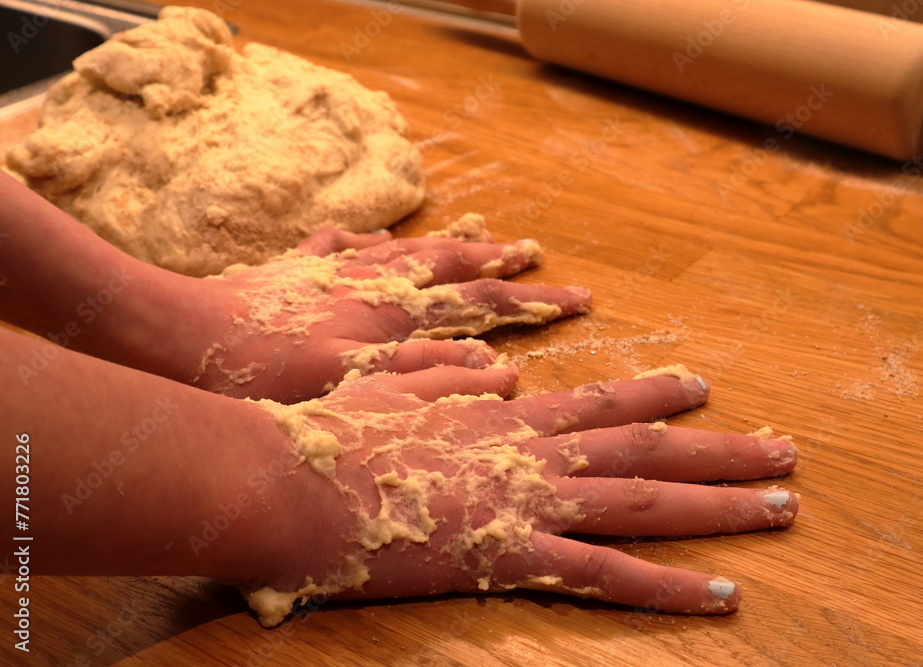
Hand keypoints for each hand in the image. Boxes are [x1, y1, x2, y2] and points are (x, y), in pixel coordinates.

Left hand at [183, 216, 589, 401]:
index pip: (479, 301)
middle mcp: (371, 283)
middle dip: (497, 260)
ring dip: (446, 240)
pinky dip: (364, 242)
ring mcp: (334, 272)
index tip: (579, 298)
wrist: (181, 339)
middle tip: (535, 253)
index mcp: (392, 314)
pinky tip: (370, 237)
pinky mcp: (295, 271)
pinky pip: (341, 247)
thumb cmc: (267, 375)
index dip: (532, 301)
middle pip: (449, 263)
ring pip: (405, 248)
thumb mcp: (352, 384)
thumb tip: (497, 368)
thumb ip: (424, 373)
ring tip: (477, 228)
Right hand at [243, 365, 797, 626]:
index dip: (657, 396)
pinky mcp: (514, 558)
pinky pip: (607, 575)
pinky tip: (722, 596)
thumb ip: (453, 374)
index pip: (601, 402)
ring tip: (782, 507)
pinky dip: (669, 587)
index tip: (702, 389)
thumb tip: (501, 368)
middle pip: (649, 451)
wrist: (298, 483)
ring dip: (722, 506)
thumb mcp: (396, 387)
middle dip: (723, 451)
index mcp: (506, 416)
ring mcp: (531, 505)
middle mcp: (535, 454)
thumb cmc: (337, 437)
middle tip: (786, 451)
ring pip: (648, 504)